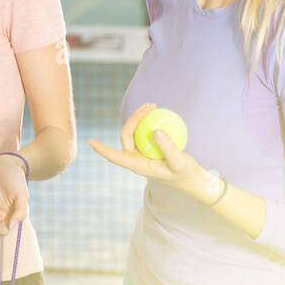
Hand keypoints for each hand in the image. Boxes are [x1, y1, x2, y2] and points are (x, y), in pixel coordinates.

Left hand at [88, 103, 222, 202]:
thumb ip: (168, 148)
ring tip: (153, 106)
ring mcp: (142, 153)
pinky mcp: (149, 148)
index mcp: (138, 166)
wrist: (193, 179)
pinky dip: (147, 122)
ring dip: (139, 118)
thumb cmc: (185, 174)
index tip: (91, 142)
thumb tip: (155, 131)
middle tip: (149, 107)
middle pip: (126, 136)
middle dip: (132, 119)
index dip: (102, 150)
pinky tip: (156, 112)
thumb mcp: (179, 162)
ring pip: (133, 132)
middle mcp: (136, 159)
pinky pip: (143, 132)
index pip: (116, 157)